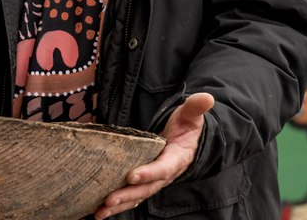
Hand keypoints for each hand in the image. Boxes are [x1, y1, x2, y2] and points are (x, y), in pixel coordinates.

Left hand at [94, 93, 213, 218]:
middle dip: (127, 195)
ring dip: (119, 206)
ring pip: (137, 196)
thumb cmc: (187, 127)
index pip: (163, 168)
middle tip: (108, 200)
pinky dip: (117, 205)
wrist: (188, 141)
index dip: (149, 173)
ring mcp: (155, 181)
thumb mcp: (191, 116)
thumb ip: (195, 108)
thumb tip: (207, 98)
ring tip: (99, 212)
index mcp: (176, 159)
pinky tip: (99, 210)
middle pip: (146, 188)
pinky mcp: (145, 182)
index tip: (131, 176)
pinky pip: (131, 196)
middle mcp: (165, 174)